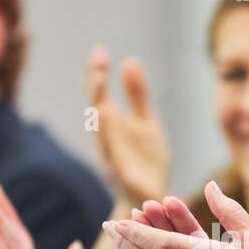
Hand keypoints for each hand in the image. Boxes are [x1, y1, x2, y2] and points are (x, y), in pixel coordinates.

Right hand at [87, 45, 169, 204]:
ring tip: (101, 96)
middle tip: (98, 70)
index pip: (98, 94)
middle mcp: (105, 139)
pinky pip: (115, 161)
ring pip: (101, 136)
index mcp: (110, 123)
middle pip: (96, 110)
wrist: (153, 197)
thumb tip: (129, 60)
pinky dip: (111, 148)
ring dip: (100, 118)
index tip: (99, 51)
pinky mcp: (123, 176)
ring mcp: (112, 158)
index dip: (96, 73)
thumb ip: (137, 94)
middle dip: (95, 91)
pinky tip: (112, 130)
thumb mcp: (145, 120)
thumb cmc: (145, 158)